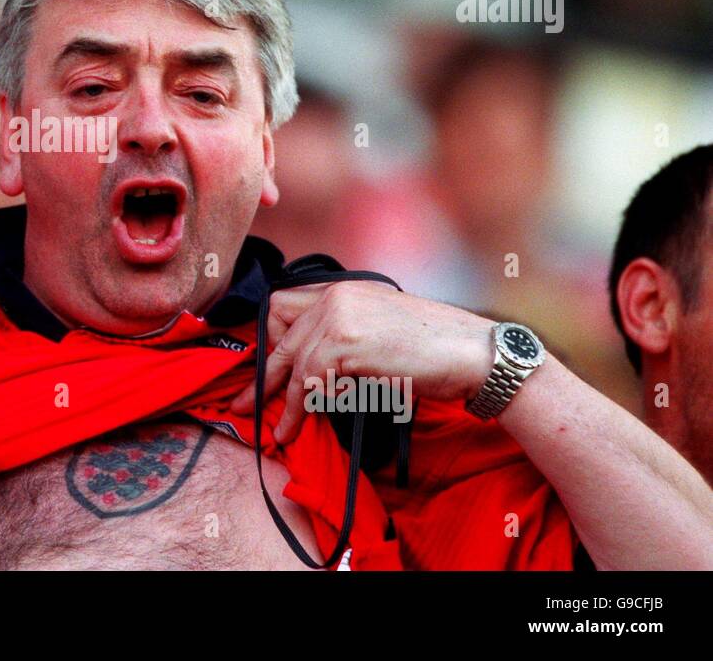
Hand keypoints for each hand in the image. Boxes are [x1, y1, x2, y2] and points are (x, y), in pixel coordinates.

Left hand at [228, 281, 495, 442]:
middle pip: (278, 332)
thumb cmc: (435, 350)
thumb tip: (309, 370)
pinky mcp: (345, 340)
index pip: (283, 306)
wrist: (474, 352)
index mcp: (344, 289)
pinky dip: (298, 407)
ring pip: (291, 360)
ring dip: (280, 400)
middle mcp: (336, 294)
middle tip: (244, 405)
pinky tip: (297, 426)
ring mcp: (339, 314)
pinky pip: (307, 377)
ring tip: (277, 430)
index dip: (271, 341)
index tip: (265, 372)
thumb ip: (344, 336)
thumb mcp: (380, 330)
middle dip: (262, 374)